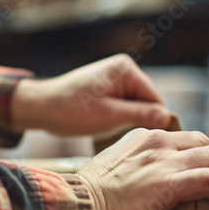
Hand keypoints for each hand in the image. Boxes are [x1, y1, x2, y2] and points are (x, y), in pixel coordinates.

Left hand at [11, 54, 171, 135]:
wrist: (41, 107)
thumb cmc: (71, 110)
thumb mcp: (110, 116)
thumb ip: (141, 115)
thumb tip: (168, 118)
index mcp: (126, 69)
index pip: (155, 99)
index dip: (154, 121)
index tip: (148, 140)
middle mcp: (123, 68)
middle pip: (146, 101)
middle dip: (138, 120)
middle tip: (125, 137)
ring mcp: (115, 77)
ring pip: (135, 105)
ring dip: (127, 120)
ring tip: (111, 130)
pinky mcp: (107, 87)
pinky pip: (123, 105)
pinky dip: (118, 117)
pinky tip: (106, 125)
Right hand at [74, 129, 208, 209]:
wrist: (79, 204)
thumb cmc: (89, 194)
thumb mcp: (112, 166)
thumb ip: (131, 164)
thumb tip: (140, 179)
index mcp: (142, 138)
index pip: (181, 137)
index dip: (199, 147)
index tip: (205, 157)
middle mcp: (157, 144)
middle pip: (202, 142)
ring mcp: (165, 163)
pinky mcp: (170, 185)